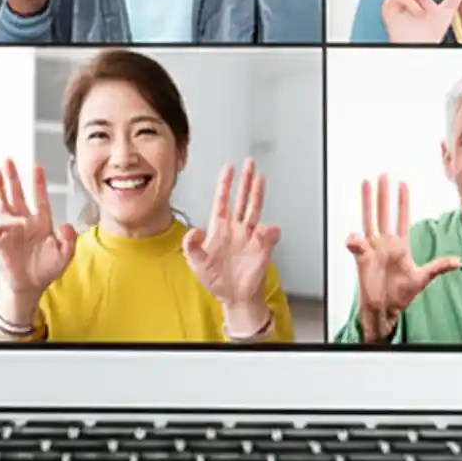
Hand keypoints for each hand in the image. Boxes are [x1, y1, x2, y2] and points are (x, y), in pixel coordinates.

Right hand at [0, 159, 76, 298]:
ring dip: (0, 189)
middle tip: (9, 160)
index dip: (38, 183)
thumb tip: (66, 225)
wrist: (30, 286)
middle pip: (18, 195)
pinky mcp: (0, 241)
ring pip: (4, 204)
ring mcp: (11, 230)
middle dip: (13, 177)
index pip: (40, 199)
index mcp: (41, 223)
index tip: (37, 167)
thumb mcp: (65, 256)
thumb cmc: (46, 269)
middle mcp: (25, 222)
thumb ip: (69, 240)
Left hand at [182, 159, 278, 334]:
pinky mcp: (262, 248)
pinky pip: (268, 235)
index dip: (225, 184)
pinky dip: (269, 230)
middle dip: (245, 180)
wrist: (234, 297)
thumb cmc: (215, 279)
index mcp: (219, 229)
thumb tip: (193, 231)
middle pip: (242, 199)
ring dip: (258, 193)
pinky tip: (267, 229)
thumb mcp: (196, 263)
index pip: (222, 201)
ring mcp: (250, 237)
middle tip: (249, 163)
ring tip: (261, 178)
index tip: (228, 168)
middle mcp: (236, 228)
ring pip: (255, 209)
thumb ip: (192, 246)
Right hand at [347, 175, 461, 341]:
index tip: (403, 184)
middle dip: (383, 194)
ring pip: (369, 219)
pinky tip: (354, 238)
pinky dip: (354, 239)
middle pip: (383, 212)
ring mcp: (372, 248)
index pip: (401, 218)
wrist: (384, 308)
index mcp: (400, 245)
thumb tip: (458, 262)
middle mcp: (385, 243)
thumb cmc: (401, 294)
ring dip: (367, 202)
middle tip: (382, 176)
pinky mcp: (361, 257)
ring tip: (365, 185)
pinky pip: (355, 243)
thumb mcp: (422, 279)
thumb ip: (438, 268)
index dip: (402, 202)